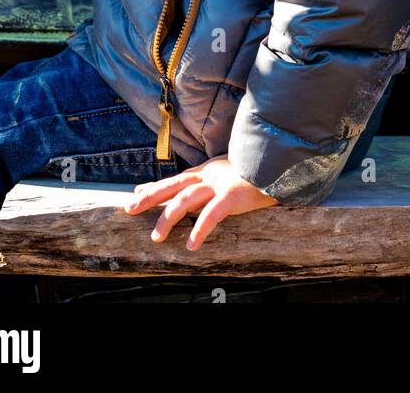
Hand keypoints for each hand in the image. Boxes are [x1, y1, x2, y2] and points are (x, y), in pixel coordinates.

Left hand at [121, 157, 279, 248]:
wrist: (280, 165)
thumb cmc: (255, 173)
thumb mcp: (226, 173)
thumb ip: (206, 181)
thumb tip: (191, 186)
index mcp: (208, 171)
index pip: (176, 180)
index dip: (155, 188)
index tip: (135, 197)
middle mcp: (210, 175)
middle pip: (174, 185)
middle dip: (150, 197)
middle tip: (130, 210)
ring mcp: (220, 184)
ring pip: (186, 199)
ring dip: (168, 217)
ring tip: (157, 236)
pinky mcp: (232, 196)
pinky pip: (211, 214)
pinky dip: (199, 229)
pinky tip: (191, 244)